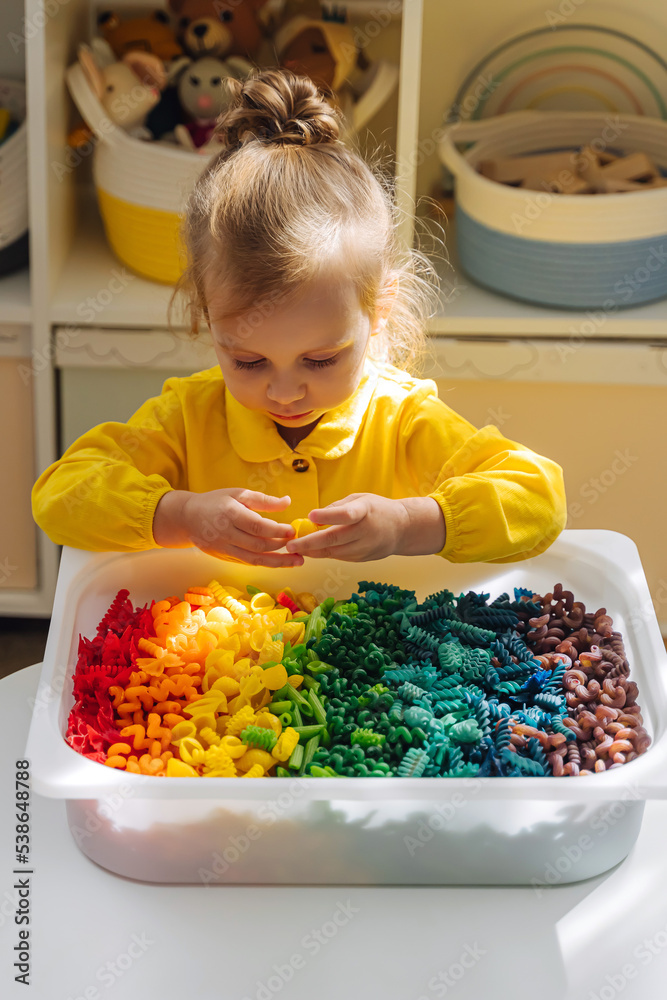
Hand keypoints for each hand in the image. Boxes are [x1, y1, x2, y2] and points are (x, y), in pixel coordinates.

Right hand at [154, 489, 301, 567]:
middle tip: (298, 545)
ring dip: (278, 562)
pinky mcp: (224, 557)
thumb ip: (263, 500)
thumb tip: (287, 502)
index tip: (292, 530)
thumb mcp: (238, 494)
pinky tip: (280, 562)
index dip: (276, 530)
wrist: (187, 518)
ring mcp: (224, 548)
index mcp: (229, 513)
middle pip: (257, 545)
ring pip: (254, 559)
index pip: (256, 526)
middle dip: (281, 547)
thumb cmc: (216, 502)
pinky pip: (248, 562)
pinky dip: (265, 563)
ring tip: (297, 561)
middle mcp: (226, 533)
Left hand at [284, 494, 445, 561]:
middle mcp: (365, 531)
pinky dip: (324, 554)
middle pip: (335, 538)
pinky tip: (311, 551)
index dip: (328, 516)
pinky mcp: (363, 558)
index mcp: (365, 511)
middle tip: (290, 545)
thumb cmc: (378, 509)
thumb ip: (338, 507)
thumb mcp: (360, 499)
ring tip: (294, 549)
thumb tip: (314, 517)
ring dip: (312, 551)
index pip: (346, 514)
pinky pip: (339, 556)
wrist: (404, 529)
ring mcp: (365, 547)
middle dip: (309, 543)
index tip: (310, 516)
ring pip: (334, 552)